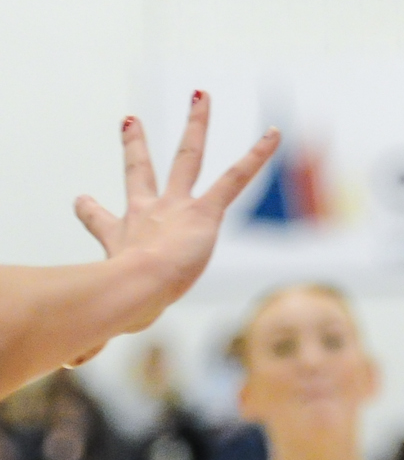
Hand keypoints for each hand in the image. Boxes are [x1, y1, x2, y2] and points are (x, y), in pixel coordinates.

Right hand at [73, 93, 280, 335]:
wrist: (134, 290)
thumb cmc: (119, 307)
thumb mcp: (101, 320)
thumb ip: (89, 340)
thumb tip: (72, 365)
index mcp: (120, 238)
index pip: (101, 220)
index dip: (90, 211)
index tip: (82, 200)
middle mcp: (145, 213)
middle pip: (137, 171)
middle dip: (134, 144)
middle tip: (129, 120)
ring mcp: (175, 207)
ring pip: (187, 155)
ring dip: (196, 123)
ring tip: (201, 94)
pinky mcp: (205, 211)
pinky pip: (235, 176)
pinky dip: (257, 155)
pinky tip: (275, 133)